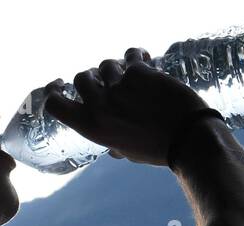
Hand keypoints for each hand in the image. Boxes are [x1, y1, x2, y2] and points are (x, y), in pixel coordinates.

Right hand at [43, 47, 209, 165]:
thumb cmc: (158, 149)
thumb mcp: (128, 152)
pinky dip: (137, 57)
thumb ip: (114, 144)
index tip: (60, 87)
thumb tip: (111, 150)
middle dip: (93, 78)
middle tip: (107, 83)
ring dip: (116, 69)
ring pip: (106, 64)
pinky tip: (146, 61)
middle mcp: (99, 105)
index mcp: (91, 127)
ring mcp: (118, 86)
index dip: (54, 92)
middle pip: (81, 77)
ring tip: (132, 76)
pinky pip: (131, 55)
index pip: (55, 104)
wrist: (188, 138)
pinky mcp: (139, 72)